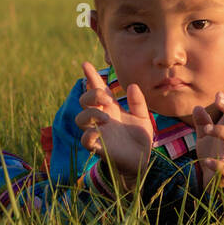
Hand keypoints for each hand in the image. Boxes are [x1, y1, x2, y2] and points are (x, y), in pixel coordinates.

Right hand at [76, 61, 154, 190]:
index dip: (91, 76)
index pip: (98, 89)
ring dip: (91, 113)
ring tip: (107, 118)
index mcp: (111, 108)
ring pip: (80, 118)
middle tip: (105, 98)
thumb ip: (138, 102)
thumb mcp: (143, 117)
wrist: (142, 160)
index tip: (85, 63)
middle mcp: (102, 118)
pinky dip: (89, 134)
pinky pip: (85, 140)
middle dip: (91, 94)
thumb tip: (131, 86)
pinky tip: (99, 131)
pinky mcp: (99, 147)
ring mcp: (98, 132)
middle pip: (84, 100)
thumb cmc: (140, 137)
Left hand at [193, 92, 223, 190]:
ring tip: (206, 129)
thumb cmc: (212, 153)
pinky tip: (206, 161)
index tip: (218, 94)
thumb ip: (202, 122)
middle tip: (218, 100)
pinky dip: (217, 165)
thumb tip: (197, 106)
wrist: (214, 179)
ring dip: (221, 131)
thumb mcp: (204, 136)